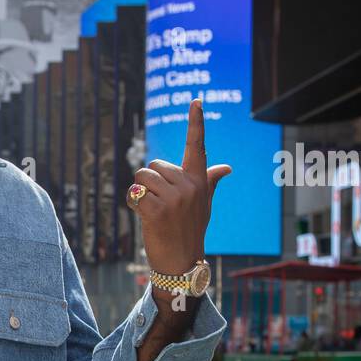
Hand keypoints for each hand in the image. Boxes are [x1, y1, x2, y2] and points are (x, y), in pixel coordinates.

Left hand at [128, 98, 230, 275]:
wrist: (181, 260)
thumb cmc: (191, 229)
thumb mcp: (204, 204)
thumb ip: (210, 181)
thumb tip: (227, 168)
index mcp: (199, 180)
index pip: (197, 146)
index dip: (195, 122)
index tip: (196, 100)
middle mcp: (189, 185)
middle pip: (153, 165)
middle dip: (149, 182)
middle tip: (159, 203)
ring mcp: (174, 198)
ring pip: (141, 178)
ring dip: (139, 192)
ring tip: (152, 210)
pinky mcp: (157, 209)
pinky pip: (134, 194)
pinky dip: (133, 203)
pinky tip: (144, 216)